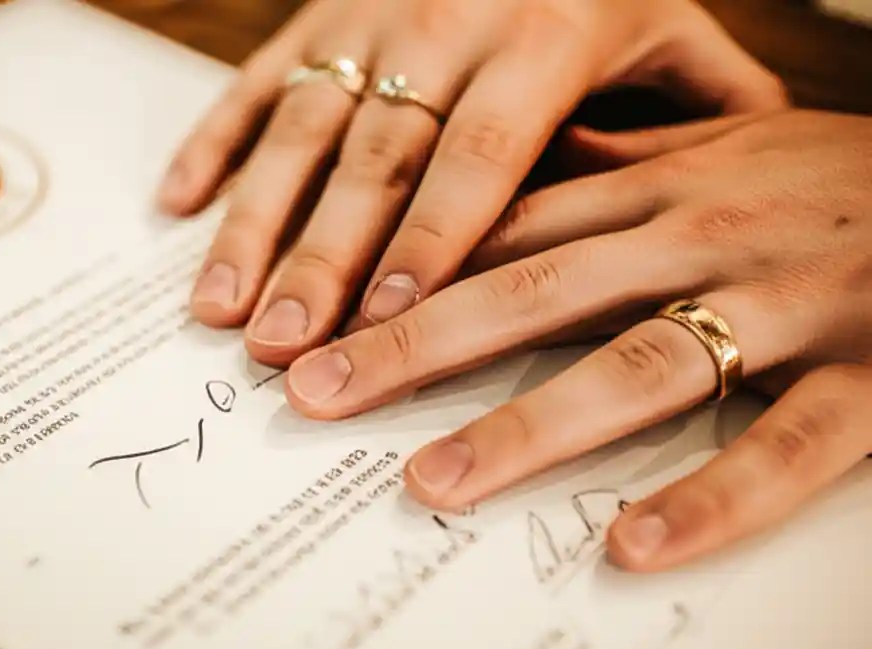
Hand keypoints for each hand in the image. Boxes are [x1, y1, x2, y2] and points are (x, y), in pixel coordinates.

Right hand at [159, 0, 787, 366]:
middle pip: (373, 160)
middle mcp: (441, 24)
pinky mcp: (313, 13)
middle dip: (320, 260)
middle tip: (281, 348)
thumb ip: (701, 116)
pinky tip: (178, 208)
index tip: (386, 323)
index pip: (476, 158)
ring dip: (252, 224)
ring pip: (300, 130)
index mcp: (540, 39)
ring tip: (218, 310)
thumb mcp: (670, 28)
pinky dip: (211, 142)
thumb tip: (736, 214)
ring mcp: (364, 18)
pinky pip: (252, 80)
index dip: (429, 242)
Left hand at [282, 109, 871, 571]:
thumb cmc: (844, 178)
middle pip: (537, 289)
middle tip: (318, 394)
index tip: (322, 318)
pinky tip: (632, 546)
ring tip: (433, 482)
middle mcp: (706, 233)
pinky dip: (710, 496)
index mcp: (666, 185)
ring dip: (528, 426)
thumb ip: (620, 164)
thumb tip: (512, 177)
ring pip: (639, 363)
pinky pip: (783, 444)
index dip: (406, 274)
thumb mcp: (725, 151)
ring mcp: (788, 301)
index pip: (508, 227)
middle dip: (417, 343)